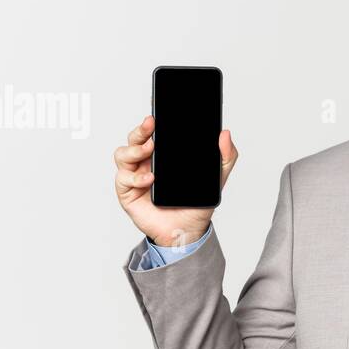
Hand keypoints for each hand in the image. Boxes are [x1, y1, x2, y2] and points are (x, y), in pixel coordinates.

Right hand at [114, 115, 238, 247]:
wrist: (188, 232)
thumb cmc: (195, 206)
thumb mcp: (216, 179)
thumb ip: (225, 157)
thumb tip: (225, 134)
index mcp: (163, 156)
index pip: (152, 133)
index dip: (150, 124)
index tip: (156, 117)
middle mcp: (146, 163)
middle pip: (134, 139)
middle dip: (139, 130)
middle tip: (151, 126)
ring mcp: (135, 177)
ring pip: (122, 154)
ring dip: (134, 149)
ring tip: (150, 150)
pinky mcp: (128, 193)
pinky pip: (123, 179)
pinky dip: (136, 177)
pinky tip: (150, 179)